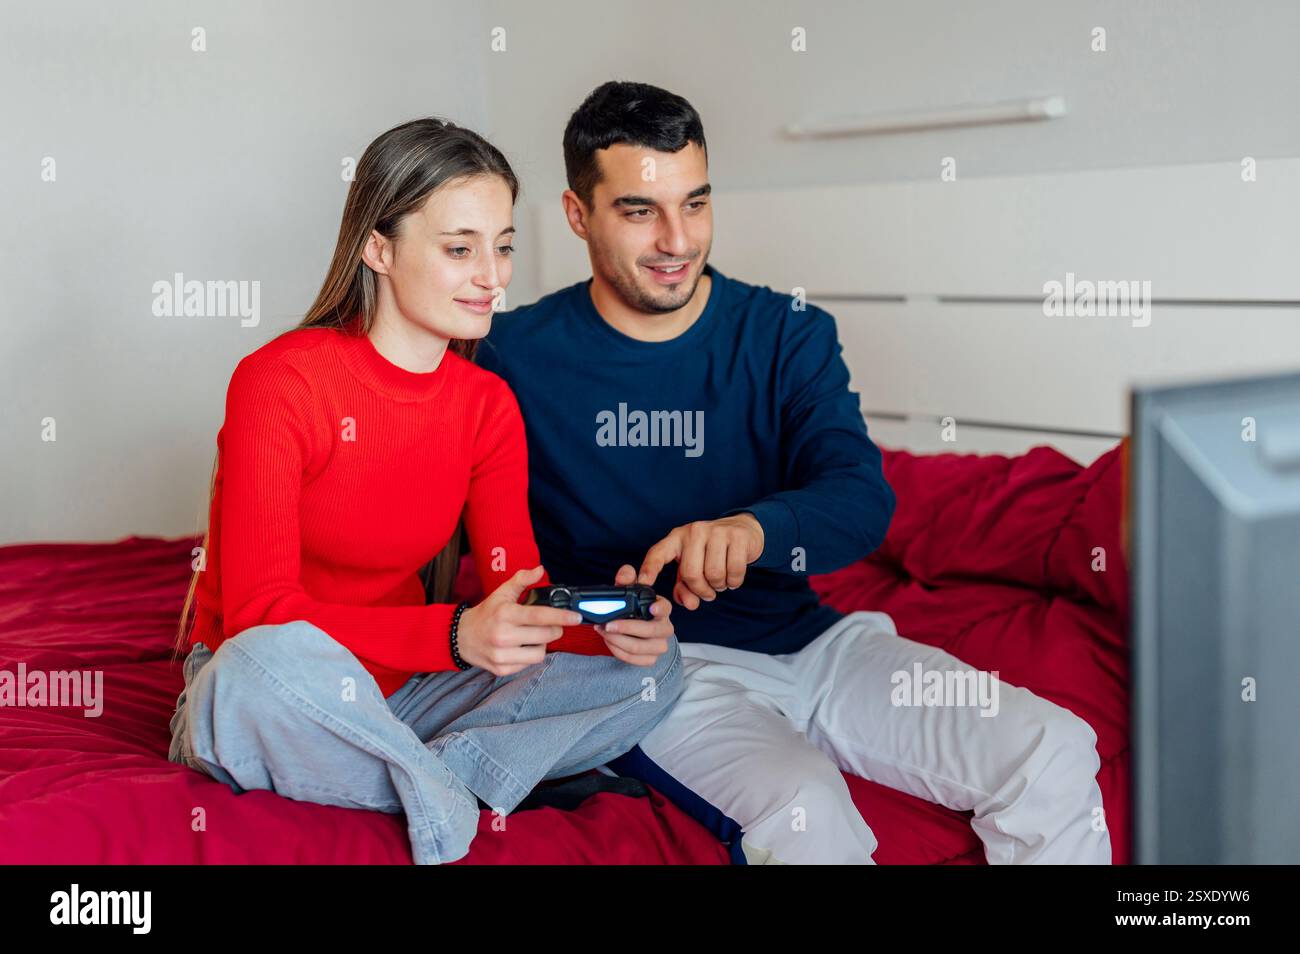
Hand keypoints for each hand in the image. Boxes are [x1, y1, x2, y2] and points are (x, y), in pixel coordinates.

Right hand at [455, 565, 582, 676]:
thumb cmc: (486, 614)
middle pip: (545, 636)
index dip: (561, 617)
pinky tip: (521, 648)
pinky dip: (529, 656)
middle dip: (555, 629)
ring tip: (534, 637)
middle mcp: (503, 635)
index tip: (576, 617)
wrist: (460, 637)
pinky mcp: (501, 669)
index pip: (540, 616)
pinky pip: (528, 665)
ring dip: (542, 645)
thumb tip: (540, 569)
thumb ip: (522, 580)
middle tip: (550, 625)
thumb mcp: (501, 593)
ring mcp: (501, 654)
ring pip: (539, 654)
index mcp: (505, 614)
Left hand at [594, 564, 675, 665]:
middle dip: (626, 628)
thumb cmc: (633, 608)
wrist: (634, 630)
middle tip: (607, 625)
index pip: (665, 608)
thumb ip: (626, 579)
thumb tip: (625, 574)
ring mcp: (659, 645)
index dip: (660, 609)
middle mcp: (664, 628)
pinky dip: (617, 651)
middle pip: (650, 631)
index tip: (651, 608)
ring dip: (617, 640)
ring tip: (602, 631)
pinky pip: (633, 659)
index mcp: (662, 609)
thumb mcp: (629, 590)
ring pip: (638, 647)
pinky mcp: (650, 659)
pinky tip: (608, 641)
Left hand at [636, 514, 763, 609]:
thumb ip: (684, 588)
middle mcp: (694, 531)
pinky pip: (734, 571)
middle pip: (691, 573)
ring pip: (714, 574)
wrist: (742, 531)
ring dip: (719, 587)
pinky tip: (733, 577)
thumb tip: (690, 604)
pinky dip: (734, 582)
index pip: (658, 554)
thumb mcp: (692, 567)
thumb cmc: (710, 553)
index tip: (642, 584)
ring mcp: (716, 531)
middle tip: (709, 592)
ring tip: (720, 582)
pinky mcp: (737, 536)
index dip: (649, 570)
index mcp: (676, 538)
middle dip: (701, 590)